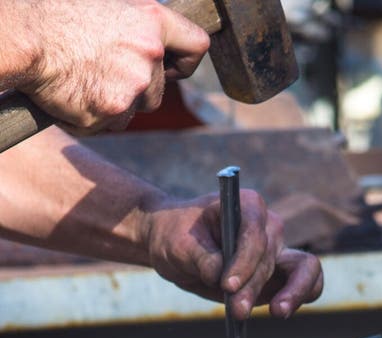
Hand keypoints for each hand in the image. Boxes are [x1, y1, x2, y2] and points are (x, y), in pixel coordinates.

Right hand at [8, 0, 208, 131]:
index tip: (176, 69)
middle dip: (138, 89)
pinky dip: (95, 116)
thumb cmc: (60, 15)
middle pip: (159, 91)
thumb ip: (140, 26)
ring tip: (86, 79)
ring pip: (135, 111)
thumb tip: (156, 44)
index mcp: (151, 23)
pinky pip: (110, 124)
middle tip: (106, 72)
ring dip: (117, 104)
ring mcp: (132, 89)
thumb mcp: (110, 6)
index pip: (196, 46)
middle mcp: (149, 57)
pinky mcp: (111, 113)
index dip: (186, 62)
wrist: (28, 38)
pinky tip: (75, 94)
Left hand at [142, 189, 323, 317]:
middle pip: (271, 258)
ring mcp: (277, 251)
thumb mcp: (178, 245)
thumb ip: (201, 258)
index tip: (228, 285)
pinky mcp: (279, 276)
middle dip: (255, 286)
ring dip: (289, 294)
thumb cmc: (176, 237)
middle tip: (237, 310)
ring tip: (278, 313)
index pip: (255, 234)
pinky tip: (287, 310)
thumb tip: (219, 275)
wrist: (177, 248)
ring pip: (298, 270)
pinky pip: (308, 283)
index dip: (245, 260)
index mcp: (247, 206)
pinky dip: (303, 295)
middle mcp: (269, 227)